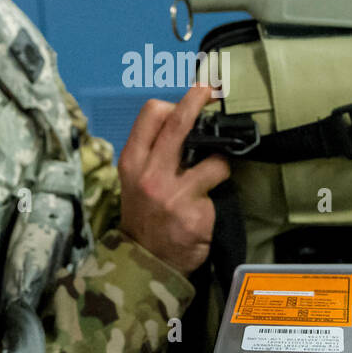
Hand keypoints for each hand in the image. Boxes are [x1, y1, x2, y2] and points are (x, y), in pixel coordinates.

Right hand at [118, 84, 231, 274]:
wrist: (145, 262)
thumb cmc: (144, 215)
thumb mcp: (136, 180)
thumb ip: (154, 152)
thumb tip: (185, 120)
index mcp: (132, 161)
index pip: (151, 114)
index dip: (175, 102)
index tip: (194, 98)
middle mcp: (150, 173)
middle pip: (179, 123)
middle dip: (199, 100)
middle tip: (214, 90)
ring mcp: (172, 194)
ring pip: (213, 159)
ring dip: (219, 164)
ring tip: (212, 177)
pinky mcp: (194, 213)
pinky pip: (219, 190)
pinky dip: (217, 194)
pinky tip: (206, 207)